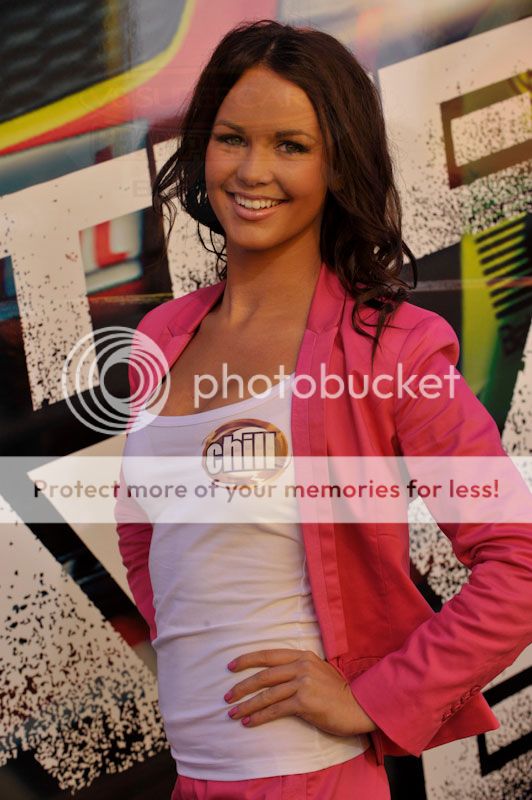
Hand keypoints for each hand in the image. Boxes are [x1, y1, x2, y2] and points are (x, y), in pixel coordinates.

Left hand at [224, 648, 377, 735]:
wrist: (357, 706)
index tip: (231, 666)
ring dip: (247, 705)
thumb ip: (297, 668)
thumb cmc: (336, 692)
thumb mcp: (317, 670)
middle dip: (242, 686)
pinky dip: (260, 717)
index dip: (247, 660)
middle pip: (264, 675)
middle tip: (226, 696)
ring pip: (267, 694)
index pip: (268, 655)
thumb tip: (274, 675)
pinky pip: (276, 709)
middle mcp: (301, 666)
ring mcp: (303, 683)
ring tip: (233, 713)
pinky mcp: (305, 702)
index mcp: (302, 656)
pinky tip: (249, 722)